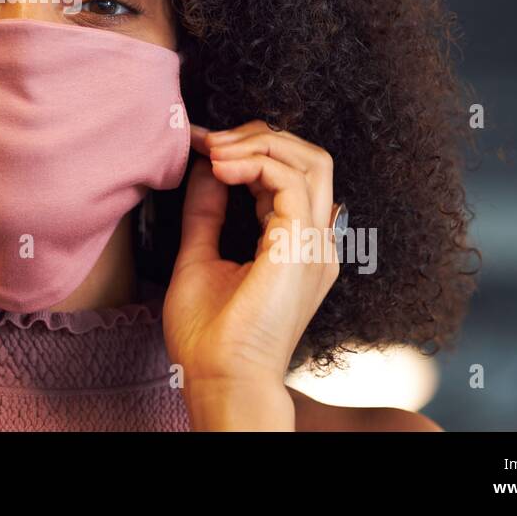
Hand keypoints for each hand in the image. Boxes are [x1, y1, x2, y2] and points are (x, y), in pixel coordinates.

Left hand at [163, 121, 341, 429]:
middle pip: (310, 158)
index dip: (248, 148)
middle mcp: (315, 242)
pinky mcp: (301, 246)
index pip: (291, 174)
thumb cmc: (210, 337)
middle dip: (258, 137)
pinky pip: (292, 180)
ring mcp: (315, 244)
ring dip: (256, 144)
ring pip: (310, 160)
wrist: (218, 378)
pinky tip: (221, 169)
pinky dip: (255, 163)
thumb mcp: (201, 257)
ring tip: (213, 150)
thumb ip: (207, 212)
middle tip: (210, 139)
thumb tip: (204, 167)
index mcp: (297, 245)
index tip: (202, 142)